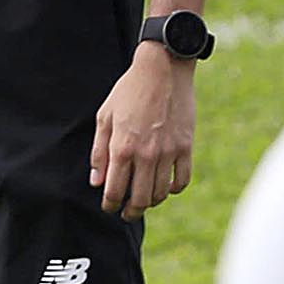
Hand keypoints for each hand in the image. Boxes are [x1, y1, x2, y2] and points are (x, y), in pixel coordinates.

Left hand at [91, 48, 196, 218]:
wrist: (162, 71)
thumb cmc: (129, 91)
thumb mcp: (105, 118)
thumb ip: (99, 152)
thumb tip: (97, 182)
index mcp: (122, 147)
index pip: (115, 190)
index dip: (110, 204)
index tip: (109, 207)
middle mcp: (146, 154)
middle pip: (140, 198)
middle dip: (131, 211)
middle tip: (127, 213)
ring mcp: (168, 152)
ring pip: (162, 192)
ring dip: (152, 202)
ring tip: (146, 201)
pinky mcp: (186, 147)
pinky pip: (183, 179)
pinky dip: (175, 189)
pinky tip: (167, 187)